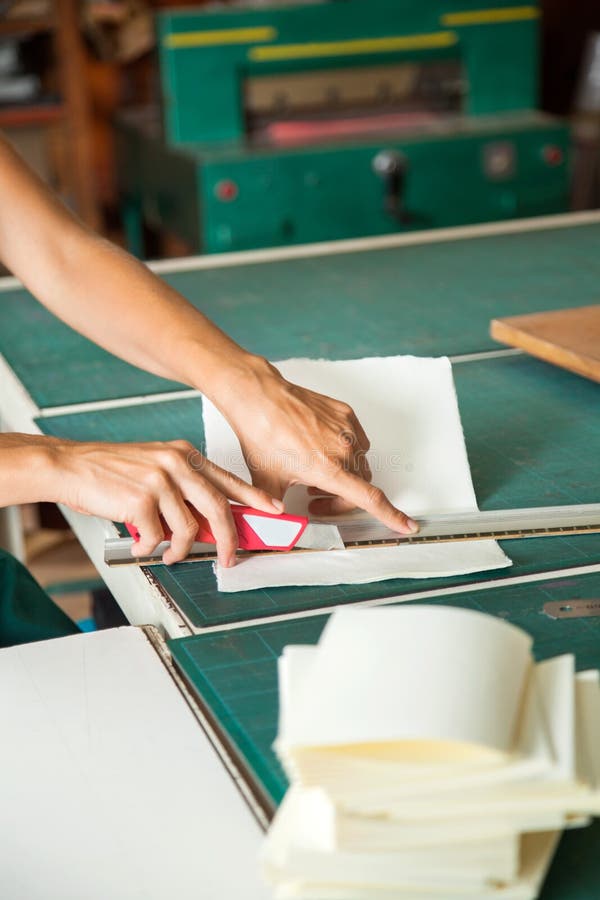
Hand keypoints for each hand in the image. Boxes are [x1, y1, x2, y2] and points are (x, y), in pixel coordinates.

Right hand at [47, 438, 282, 564]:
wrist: (71, 466)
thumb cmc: (111, 472)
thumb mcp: (156, 470)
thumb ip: (184, 491)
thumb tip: (209, 524)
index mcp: (184, 455)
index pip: (229, 480)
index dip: (255, 499)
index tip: (274, 511)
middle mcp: (176, 464)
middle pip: (218, 508)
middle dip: (229, 539)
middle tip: (229, 558)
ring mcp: (160, 480)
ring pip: (188, 528)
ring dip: (179, 550)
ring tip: (166, 552)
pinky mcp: (141, 499)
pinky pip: (157, 537)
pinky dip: (149, 547)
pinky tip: (139, 542)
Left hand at [220, 357, 417, 532]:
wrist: (260, 398)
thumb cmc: (262, 434)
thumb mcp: (268, 481)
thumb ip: (275, 508)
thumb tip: (277, 524)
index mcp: (328, 470)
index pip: (369, 498)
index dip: (391, 515)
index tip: (408, 525)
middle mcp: (343, 449)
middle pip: (361, 487)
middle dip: (341, 499)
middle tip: (315, 500)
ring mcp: (346, 429)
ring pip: (359, 464)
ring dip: (344, 475)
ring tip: (315, 472)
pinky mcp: (345, 414)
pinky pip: (358, 441)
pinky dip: (345, 452)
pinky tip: (321, 451)